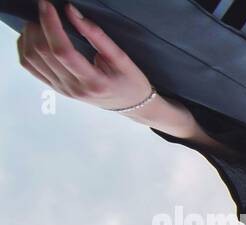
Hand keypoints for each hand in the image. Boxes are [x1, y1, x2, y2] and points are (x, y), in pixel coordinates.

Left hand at [16, 1, 153, 111]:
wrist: (131, 105)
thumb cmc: (130, 82)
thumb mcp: (122, 58)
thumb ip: (96, 35)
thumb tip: (71, 12)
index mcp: (93, 82)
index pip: (62, 51)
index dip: (51, 25)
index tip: (47, 5)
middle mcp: (73, 88)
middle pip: (42, 53)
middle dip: (38, 25)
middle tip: (46, 11)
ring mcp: (61, 89)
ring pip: (30, 58)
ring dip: (29, 35)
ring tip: (40, 22)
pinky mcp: (55, 88)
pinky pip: (29, 66)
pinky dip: (25, 46)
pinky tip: (33, 36)